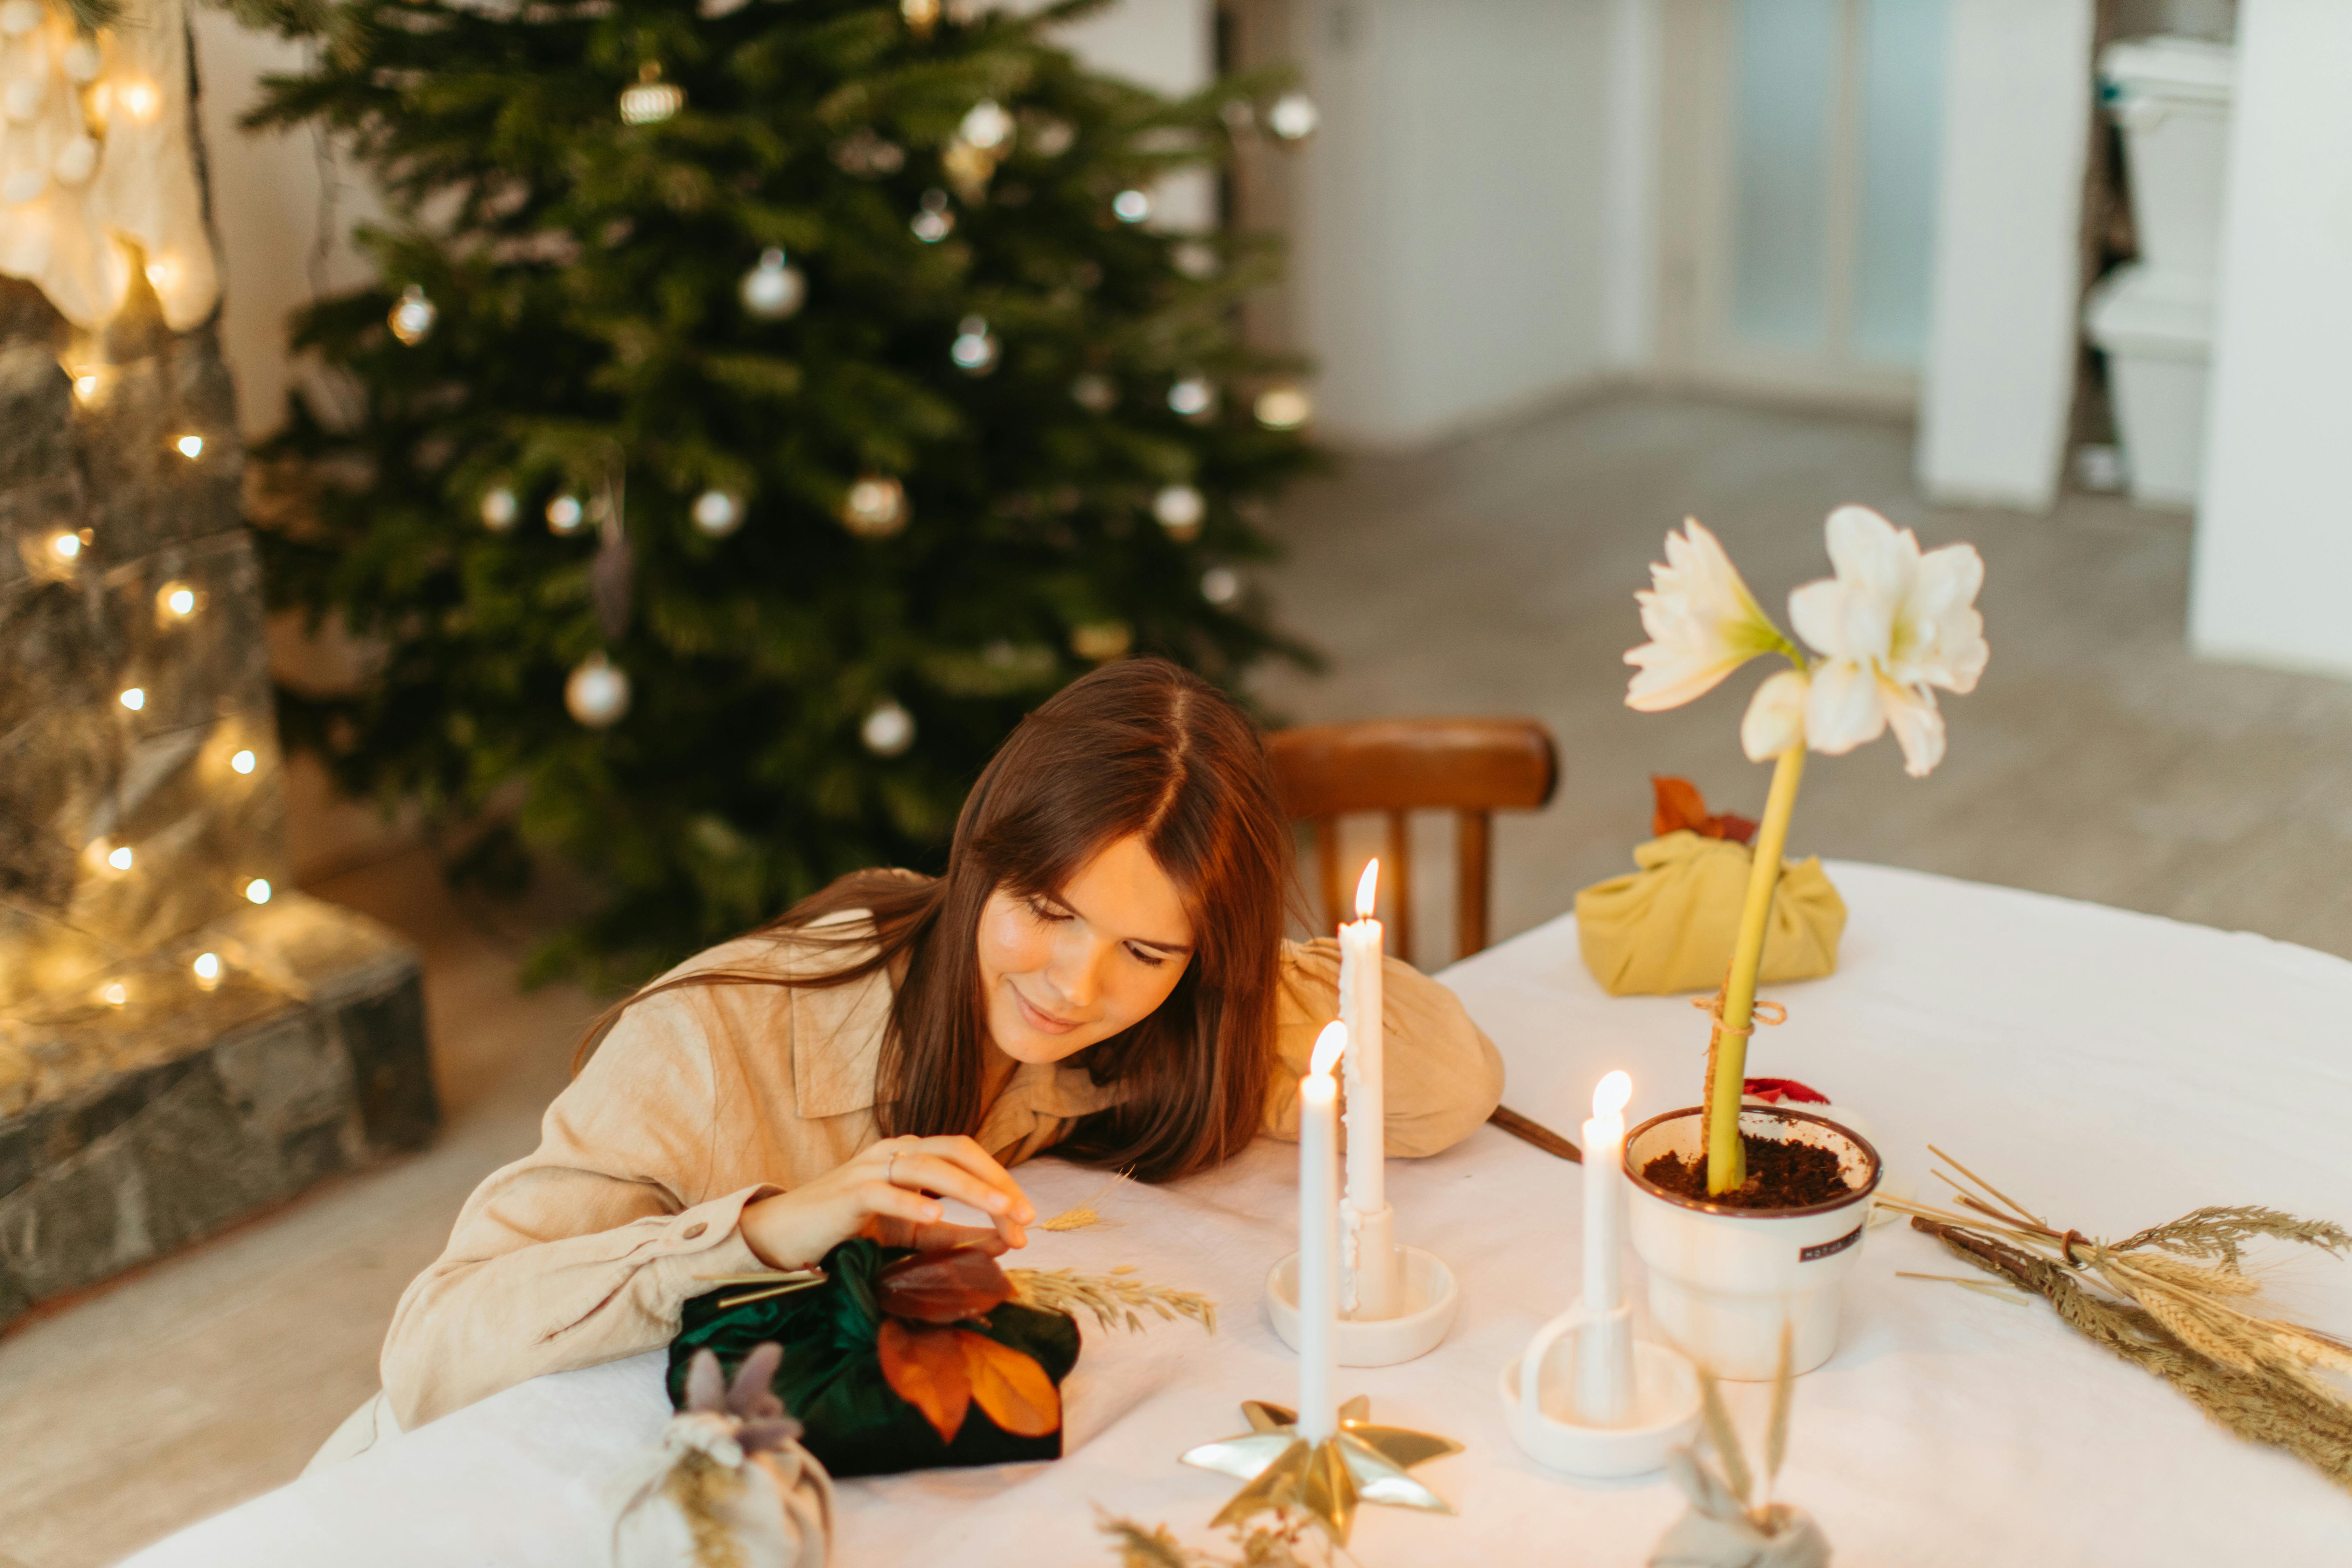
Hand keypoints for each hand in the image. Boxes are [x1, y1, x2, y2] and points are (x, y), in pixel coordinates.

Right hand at [739, 1135, 1036, 1271]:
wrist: (787, 1235)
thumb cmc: (851, 1231)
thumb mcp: (911, 1233)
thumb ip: (954, 1235)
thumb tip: (1007, 1241)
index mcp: (913, 1155)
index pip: (968, 1157)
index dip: (1002, 1183)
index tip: (1029, 1220)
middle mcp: (895, 1152)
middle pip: (957, 1152)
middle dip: (996, 1182)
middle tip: (1026, 1216)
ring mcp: (870, 1168)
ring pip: (928, 1166)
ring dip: (969, 1188)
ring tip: (1001, 1210)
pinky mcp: (847, 1194)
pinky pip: (883, 1191)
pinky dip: (912, 1202)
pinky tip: (936, 1215)